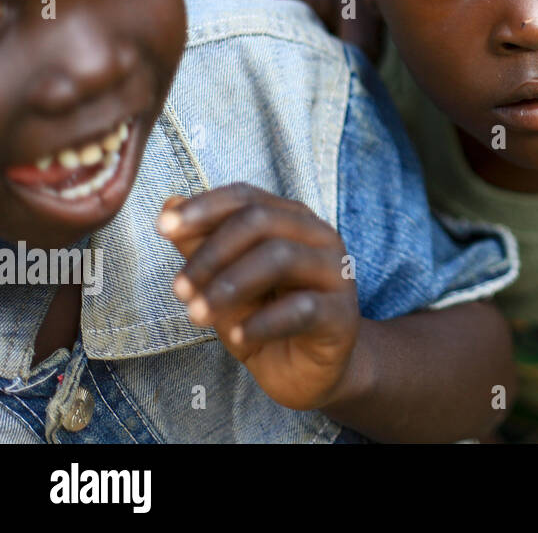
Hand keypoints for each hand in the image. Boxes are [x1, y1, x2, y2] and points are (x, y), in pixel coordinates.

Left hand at [157, 185, 359, 411]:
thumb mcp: (223, 282)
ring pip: (281, 257)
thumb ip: (201, 246)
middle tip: (178, 289)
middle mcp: (319, 237)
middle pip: (261, 221)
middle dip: (211, 253)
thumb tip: (169, 205)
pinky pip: (302, 308)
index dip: (204, 208)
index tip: (163, 227)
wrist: (306, 371)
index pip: (246, 197)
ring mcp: (336, 273)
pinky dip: (263, 322)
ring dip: (230, 286)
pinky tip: (238, 336)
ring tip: (197, 315)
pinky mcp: (342, 314)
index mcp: (291, 220)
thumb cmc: (264, 317)